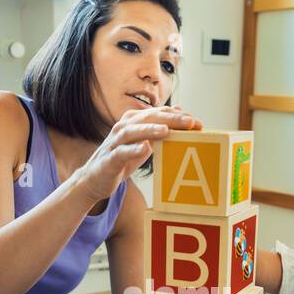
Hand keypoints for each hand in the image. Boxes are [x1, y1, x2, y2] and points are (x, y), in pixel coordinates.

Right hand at [74, 105, 203, 206]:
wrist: (95, 179)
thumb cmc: (122, 159)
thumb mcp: (143, 143)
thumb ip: (159, 130)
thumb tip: (181, 117)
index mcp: (133, 121)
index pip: (159, 113)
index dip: (178, 116)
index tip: (198, 123)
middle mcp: (124, 127)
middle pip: (149, 118)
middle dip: (171, 119)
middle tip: (190, 122)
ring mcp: (115, 142)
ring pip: (133, 131)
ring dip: (150, 129)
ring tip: (167, 130)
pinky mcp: (110, 159)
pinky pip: (122, 153)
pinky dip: (133, 150)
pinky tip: (145, 149)